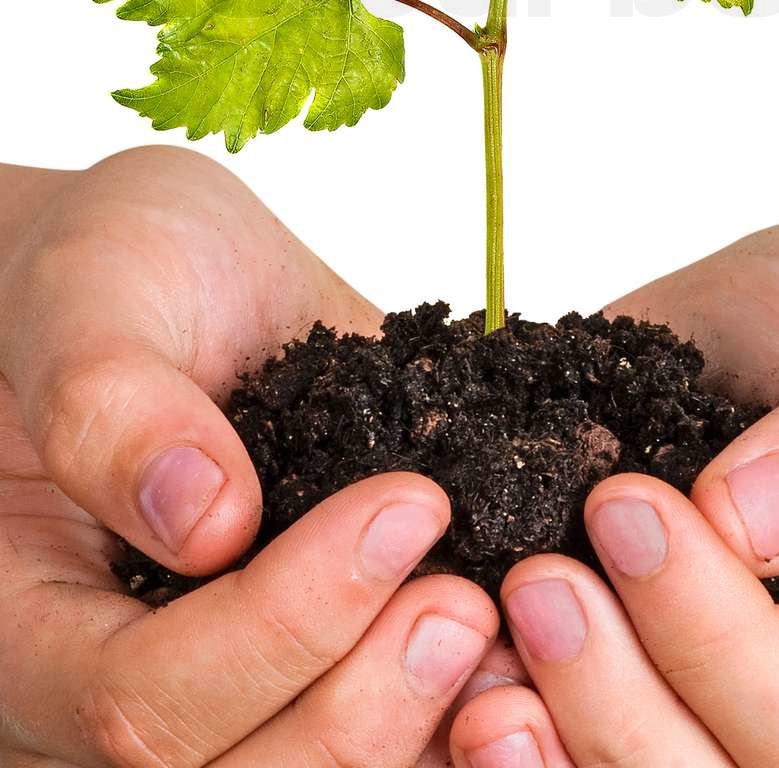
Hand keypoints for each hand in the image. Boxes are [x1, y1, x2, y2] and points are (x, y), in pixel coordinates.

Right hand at [0, 147, 497, 764]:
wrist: (179, 272)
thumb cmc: (111, 268)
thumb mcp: (92, 289)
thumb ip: (112, 401)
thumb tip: (204, 518)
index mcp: (29, 621)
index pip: (137, 699)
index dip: (278, 628)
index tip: (401, 508)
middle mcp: (107, 688)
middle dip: (359, 710)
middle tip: (467, 601)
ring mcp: (212, 692)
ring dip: (416, 737)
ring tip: (500, 626)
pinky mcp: (301, 670)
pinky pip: (372, 743)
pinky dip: (450, 727)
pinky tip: (520, 660)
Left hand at [447, 213, 778, 765]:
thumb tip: (747, 514)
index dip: (725, 652)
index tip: (633, 507)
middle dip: (616, 711)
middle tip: (541, 581)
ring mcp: (716, 712)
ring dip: (548, 740)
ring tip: (484, 634)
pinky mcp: (629, 674)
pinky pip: (565, 750)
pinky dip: (500, 734)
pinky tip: (458, 671)